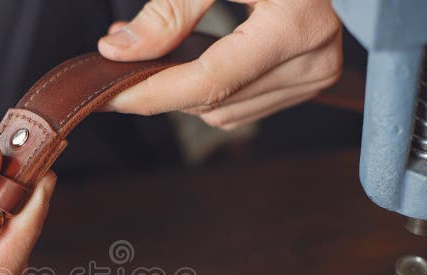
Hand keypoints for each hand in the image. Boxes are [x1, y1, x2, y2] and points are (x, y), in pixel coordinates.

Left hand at [98, 0, 341, 128]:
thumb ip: (171, 10)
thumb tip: (121, 50)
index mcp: (296, 25)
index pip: (210, 82)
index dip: (153, 93)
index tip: (110, 96)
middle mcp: (313, 61)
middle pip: (213, 102)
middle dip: (162, 88)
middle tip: (123, 60)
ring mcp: (316, 75)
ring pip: (226, 113)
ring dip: (184, 93)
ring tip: (161, 55)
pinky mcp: (311, 80)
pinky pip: (245, 108)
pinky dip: (212, 93)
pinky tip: (197, 63)